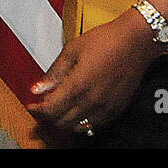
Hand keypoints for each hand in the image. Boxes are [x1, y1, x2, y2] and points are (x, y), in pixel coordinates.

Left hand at [27, 13, 161, 135]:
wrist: (135, 42)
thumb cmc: (105, 41)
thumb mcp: (72, 50)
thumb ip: (54, 72)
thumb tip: (38, 88)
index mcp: (78, 84)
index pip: (51, 109)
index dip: (38, 109)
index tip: (32, 105)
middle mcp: (92, 100)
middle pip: (62, 122)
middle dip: (49, 115)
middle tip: (44, 105)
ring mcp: (106, 107)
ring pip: (78, 127)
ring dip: (65, 120)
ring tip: (60, 107)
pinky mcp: (116, 109)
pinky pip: (95, 125)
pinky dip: (82, 121)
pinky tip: (78, 109)